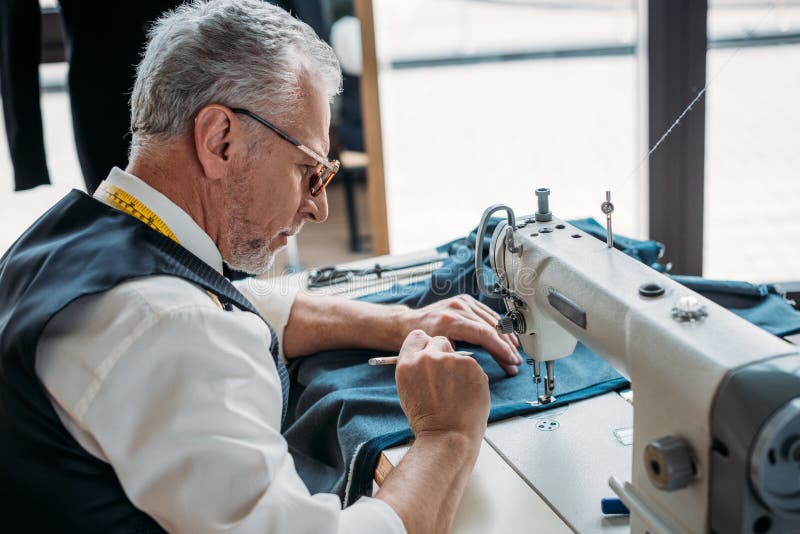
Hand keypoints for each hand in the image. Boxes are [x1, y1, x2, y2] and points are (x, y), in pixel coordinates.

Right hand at [396, 331, 489, 442]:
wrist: (447, 437)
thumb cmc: (428, 421)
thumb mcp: (408, 390)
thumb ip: (416, 369)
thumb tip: (427, 357)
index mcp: (407, 363)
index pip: (417, 336)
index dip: (426, 345)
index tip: (431, 353)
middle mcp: (427, 357)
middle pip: (439, 341)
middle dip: (444, 354)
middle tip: (447, 377)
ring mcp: (450, 360)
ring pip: (458, 355)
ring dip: (459, 368)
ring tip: (456, 393)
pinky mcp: (470, 365)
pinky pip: (472, 366)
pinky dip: (472, 377)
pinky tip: (467, 394)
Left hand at [398, 295, 521, 374]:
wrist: (408, 324)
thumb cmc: (420, 341)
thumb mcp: (438, 352)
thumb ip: (458, 357)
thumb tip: (480, 366)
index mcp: (451, 320)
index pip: (485, 334)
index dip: (501, 349)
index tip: (511, 362)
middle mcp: (458, 307)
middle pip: (492, 327)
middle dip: (506, 347)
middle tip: (515, 363)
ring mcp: (462, 302)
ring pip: (493, 320)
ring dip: (506, 338)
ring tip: (514, 354)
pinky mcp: (465, 300)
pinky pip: (488, 314)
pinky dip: (499, 327)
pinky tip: (506, 339)